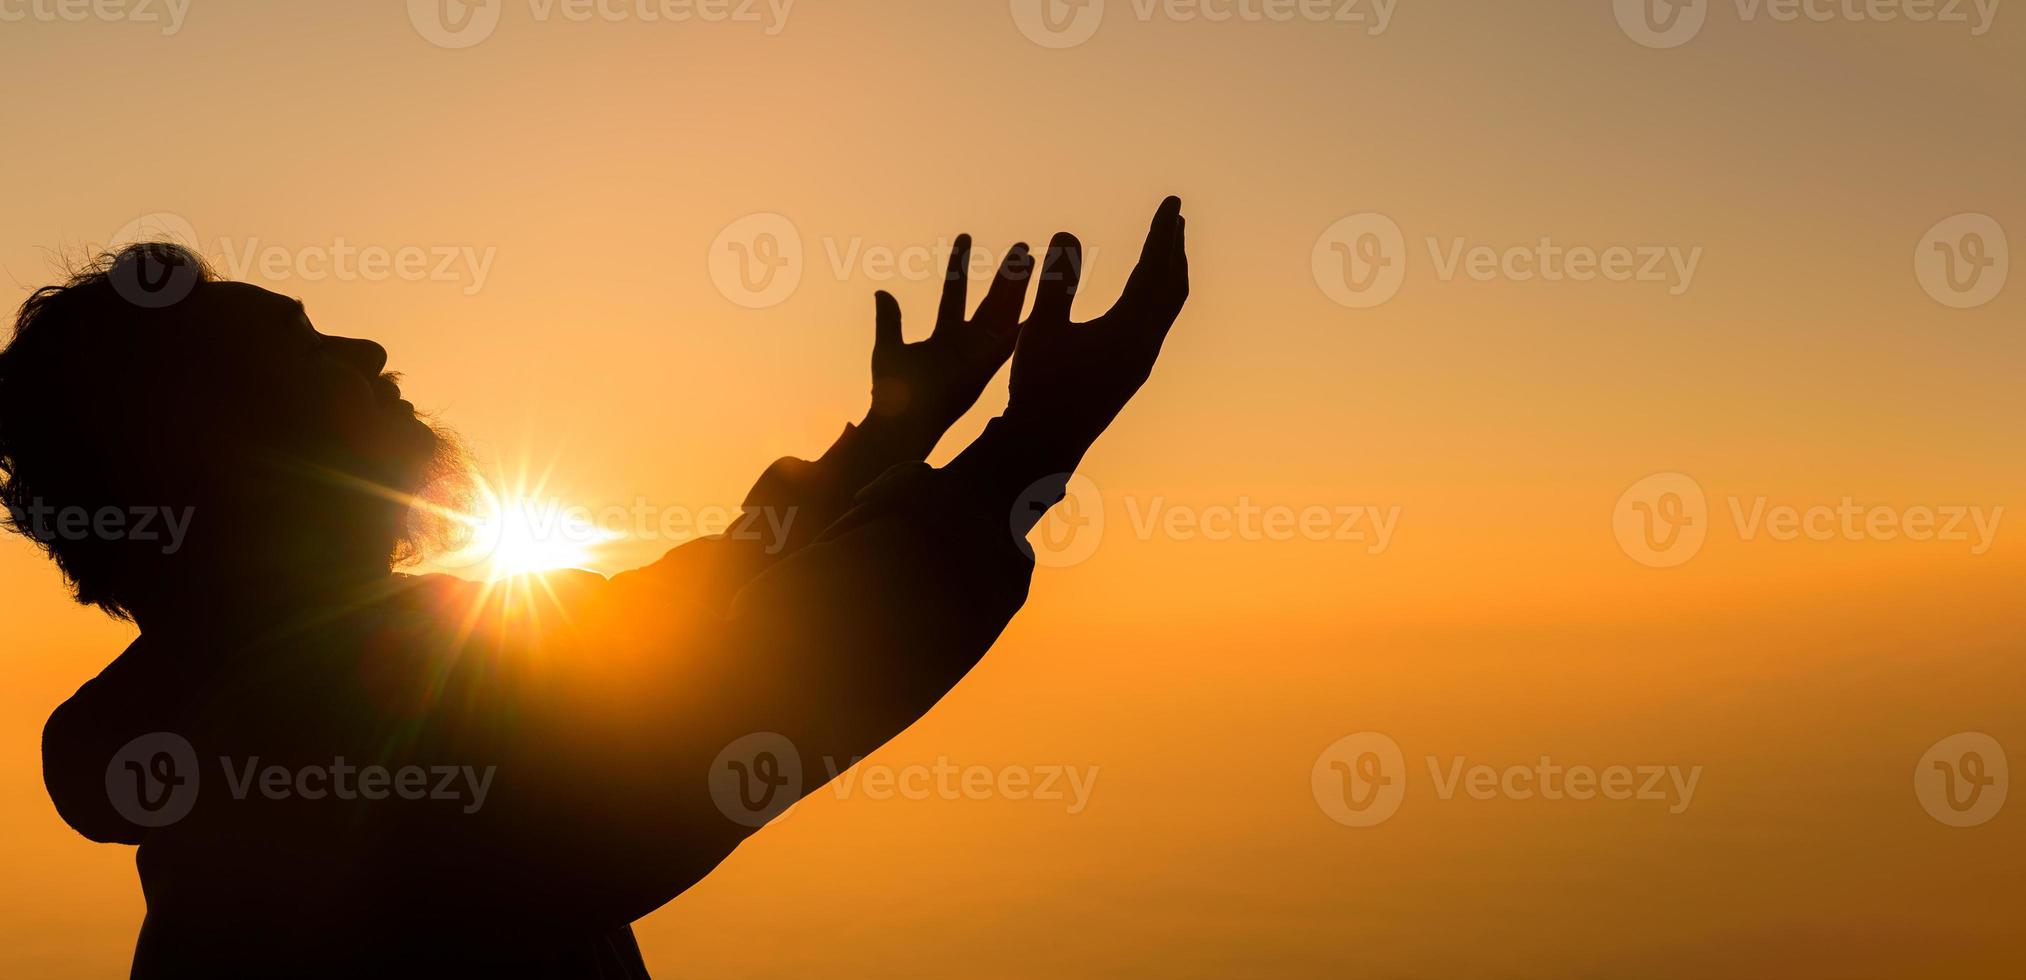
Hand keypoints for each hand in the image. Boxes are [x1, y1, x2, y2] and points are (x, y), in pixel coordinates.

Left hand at [863, 236, 1034, 455]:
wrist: (903, 418)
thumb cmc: (893, 392)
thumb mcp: (889, 347)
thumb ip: (890, 320)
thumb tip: (882, 292)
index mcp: (945, 335)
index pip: (955, 290)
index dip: (960, 264)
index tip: (965, 237)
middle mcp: (968, 342)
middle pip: (991, 300)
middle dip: (1006, 274)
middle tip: (1022, 248)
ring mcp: (981, 353)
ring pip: (1005, 313)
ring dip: (1018, 288)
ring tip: (1031, 259)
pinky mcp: (988, 365)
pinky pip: (1012, 342)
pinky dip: (1028, 326)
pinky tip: (1045, 307)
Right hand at [1004, 196, 1189, 458]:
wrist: (1045, 443)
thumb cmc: (1039, 385)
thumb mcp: (1042, 327)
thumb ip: (1056, 280)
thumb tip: (1067, 234)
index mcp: (1129, 330)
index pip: (1154, 269)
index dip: (1163, 232)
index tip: (1173, 201)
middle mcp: (1145, 345)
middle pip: (1172, 287)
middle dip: (1174, 249)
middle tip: (1176, 217)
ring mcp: (1141, 361)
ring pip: (1166, 309)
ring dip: (1168, 274)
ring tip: (1165, 249)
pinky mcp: (1131, 372)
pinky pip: (1155, 323)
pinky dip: (1156, 297)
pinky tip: (1140, 296)